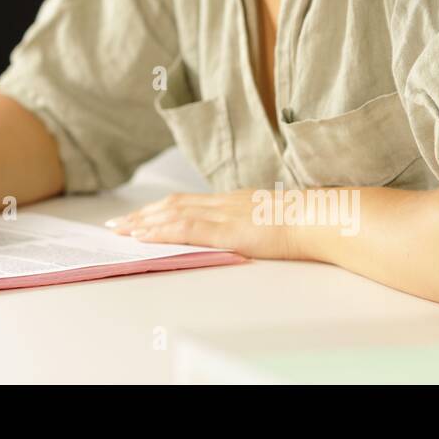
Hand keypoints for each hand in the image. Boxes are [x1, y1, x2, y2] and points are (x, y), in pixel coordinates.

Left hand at [105, 191, 296, 258]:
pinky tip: (143, 237)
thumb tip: (248, 232)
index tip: (141, 215)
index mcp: (233, 201)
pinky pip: (185, 229)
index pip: (188, 201)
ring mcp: (224, 214)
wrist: (320, 218)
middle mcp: (223, 202)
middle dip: (143, 214)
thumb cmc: (306, 222)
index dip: (161, 208)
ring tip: (121, 231)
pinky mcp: (226, 229)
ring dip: (143, 223)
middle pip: (173, 204)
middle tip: (118, 224)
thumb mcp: (273, 220)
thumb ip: (254, 224)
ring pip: (172, 214)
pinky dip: (161, 232)